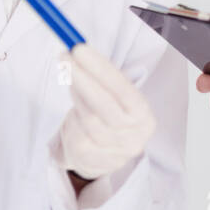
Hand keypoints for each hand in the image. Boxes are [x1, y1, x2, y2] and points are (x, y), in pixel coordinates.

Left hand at [57, 44, 155, 180]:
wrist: (105, 155)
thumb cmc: (111, 116)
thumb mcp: (118, 99)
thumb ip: (105, 77)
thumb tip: (79, 50)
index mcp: (144, 118)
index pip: (124, 91)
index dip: (101, 69)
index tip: (80, 50)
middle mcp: (133, 138)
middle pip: (104, 106)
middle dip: (82, 78)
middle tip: (65, 56)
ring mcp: (112, 152)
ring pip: (87, 118)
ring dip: (75, 93)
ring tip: (70, 77)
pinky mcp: (91, 160)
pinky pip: (75, 131)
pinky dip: (71, 114)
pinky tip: (74, 108)